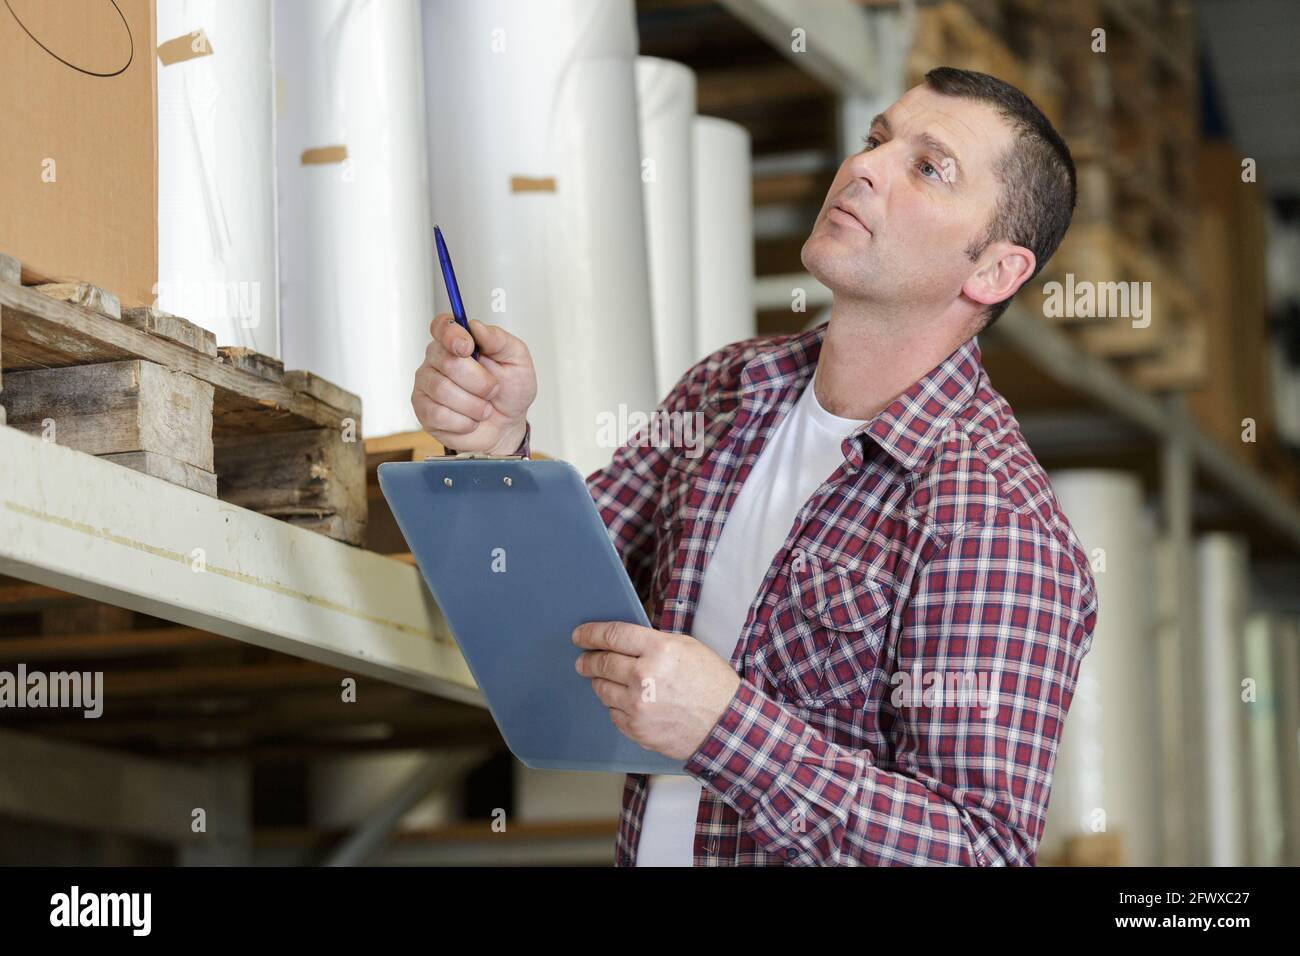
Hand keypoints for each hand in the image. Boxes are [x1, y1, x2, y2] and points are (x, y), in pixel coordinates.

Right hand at [412, 314, 536, 453]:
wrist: (507, 426)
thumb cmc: (510, 391)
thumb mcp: (517, 360)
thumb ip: (499, 340)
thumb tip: (476, 326)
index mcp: (458, 341)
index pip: (442, 326)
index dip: (451, 334)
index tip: (468, 347)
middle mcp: (437, 359)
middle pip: (447, 362)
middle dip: (479, 381)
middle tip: (493, 389)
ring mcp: (427, 385)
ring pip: (442, 390)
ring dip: (474, 404)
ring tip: (484, 408)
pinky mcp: (424, 411)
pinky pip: (439, 414)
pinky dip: (464, 422)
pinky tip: (470, 420)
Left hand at [572, 622, 741, 760]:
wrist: (725, 725)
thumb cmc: (710, 683)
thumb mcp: (687, 648)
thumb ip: (652, 643)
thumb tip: (621, 641)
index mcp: (659, 650)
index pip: (612, 636)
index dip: (590, 633)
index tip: (579, 635)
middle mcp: (644, 677)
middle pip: (601, 662)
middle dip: (587, 660)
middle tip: (583, 660)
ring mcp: (638, 706)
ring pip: (602, 689)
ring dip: (600, 682)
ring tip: (606, 680)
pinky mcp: (636, 729)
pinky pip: (613, 713)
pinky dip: (617, 706)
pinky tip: (629, 702)